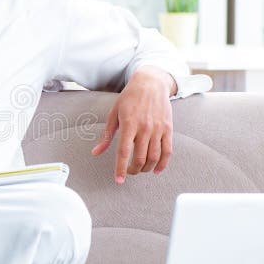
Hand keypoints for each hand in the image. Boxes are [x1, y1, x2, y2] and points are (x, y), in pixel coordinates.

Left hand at [90, 67, 175, 183]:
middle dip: (133, 170)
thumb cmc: (129, 98)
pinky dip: (163, 163)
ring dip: (146, 168)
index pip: (124, 152)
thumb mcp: (114, 113)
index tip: (119, 180)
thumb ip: (107, 136)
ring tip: (140, 169)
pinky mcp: (168, 129)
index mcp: (128, 124)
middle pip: (140, 158)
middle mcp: (144, 127)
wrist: (151, 83)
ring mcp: (158, 128)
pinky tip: (156, 169)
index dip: (121, 168)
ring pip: (154, 157)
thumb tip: (96, 152)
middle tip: (129, 172)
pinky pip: (167, 151)